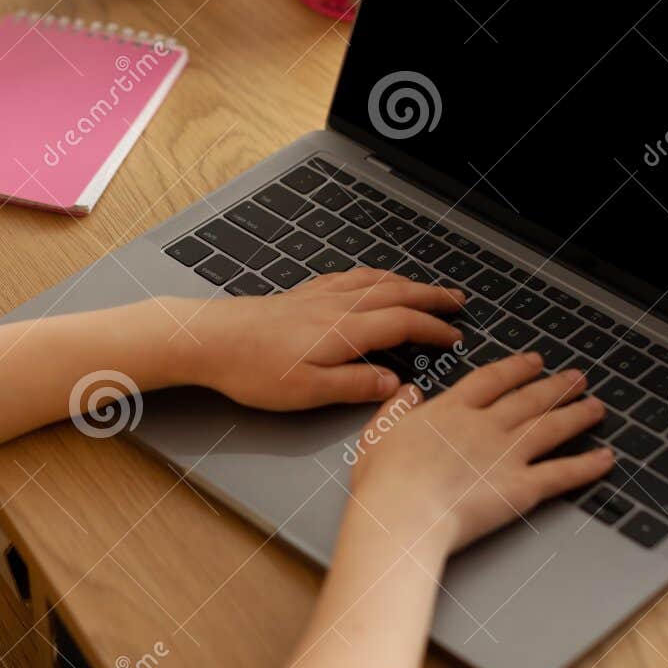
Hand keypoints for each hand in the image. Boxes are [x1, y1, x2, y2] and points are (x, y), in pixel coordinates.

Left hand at [187, 268, 466, 410]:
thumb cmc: (253, 369)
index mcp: (346, 330)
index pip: (404, 324)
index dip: (434, 329)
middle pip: (396, 293)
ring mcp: (318, 296)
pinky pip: (349, 277)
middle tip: (457, 299)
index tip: (455, 336)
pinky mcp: (301, 295)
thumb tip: (394, 384)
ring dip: (405, 283)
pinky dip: (372, 276)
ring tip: (424, 288)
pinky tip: (369, 279)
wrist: (209, 338)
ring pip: (374, 281)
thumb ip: (355, 386)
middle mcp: (337, 306)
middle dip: (431, 296)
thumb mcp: (308, 391)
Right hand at [348, 352, 614, 555]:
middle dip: (555, 386)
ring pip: (551, 427)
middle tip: (576, 378)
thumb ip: (396, 410)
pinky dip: (587, 466)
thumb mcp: (377, 434)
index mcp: (450, 411)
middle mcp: (484, 425)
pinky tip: (606, 458)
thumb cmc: (384, 481)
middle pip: (529, 399)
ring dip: (577, 415)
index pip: (491, 380)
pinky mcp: (522, 487)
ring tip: (596, 407)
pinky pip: (562, 473)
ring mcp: (506, 454)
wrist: (403, 513)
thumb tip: (407, 392)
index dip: (516, 369)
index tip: (533, 361)